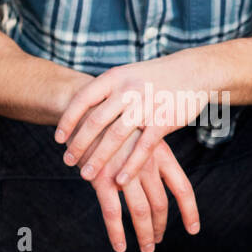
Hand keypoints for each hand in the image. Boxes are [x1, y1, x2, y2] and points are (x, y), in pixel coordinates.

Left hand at [54, 52, 204, 187]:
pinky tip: (119, 180)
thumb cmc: (155, 77)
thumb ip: (107, 91)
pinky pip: (143, 147)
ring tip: (86, 175)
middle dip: (79, 144)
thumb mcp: (127, 75)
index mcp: (115, 77)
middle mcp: (128, 90)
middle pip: (96, 121)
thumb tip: (80, 108)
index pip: (83, 99)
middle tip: (67, 161)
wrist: (193, 71)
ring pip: (116, 137)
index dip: (68, 120)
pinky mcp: (164, 121)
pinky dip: (130, 165)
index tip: (58, 139)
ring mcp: (146, 105)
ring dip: (99, 158)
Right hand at [89, 129, 200, 251]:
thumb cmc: (113, 123)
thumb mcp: (140, 132)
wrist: (84, 108)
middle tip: (156, 241)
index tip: (193, 229)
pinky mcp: (101, 178)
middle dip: (160, 227)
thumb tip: (160, 177)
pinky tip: (119, 247)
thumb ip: (151, 154)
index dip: (190, 211)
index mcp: (159, 153)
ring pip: (140, 212)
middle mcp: (145, 164)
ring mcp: (124, 171)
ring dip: (144, 234)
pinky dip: (117, 233)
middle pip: (160, 204)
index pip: (182, 187)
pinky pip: (112, 213)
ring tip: (145, 249)